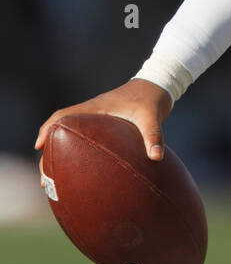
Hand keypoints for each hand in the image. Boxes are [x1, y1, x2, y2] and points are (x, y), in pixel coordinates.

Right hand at [35, 79, 172, 164]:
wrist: (159, 85)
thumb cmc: (152, 98)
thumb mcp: (153, 116)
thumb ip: (154, 135)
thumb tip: (156, 158)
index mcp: (96, 108)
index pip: (64, 116)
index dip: (48, 129)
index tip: (39, 147)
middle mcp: (93, 112)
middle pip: (62, 129)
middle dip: (50, 149)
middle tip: (45, 174)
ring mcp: (98, 118)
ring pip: (72, 133)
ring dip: (62, 151)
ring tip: (58, 179)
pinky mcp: (106, 124)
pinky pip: (86, 137)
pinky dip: (79, 152)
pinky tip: (83, 171)